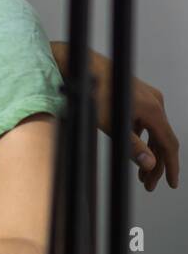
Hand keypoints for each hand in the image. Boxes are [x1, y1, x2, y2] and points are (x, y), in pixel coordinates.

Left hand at [97, 73, 179, 190]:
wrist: (81, 67)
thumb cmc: (93, 92)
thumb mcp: (110, 124)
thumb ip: (131, 145)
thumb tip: (149, 164)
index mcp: (153, 109)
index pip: (169, 144)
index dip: (171, 166)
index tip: (171, 184)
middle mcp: (156, 102)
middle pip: (162, 140)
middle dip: (156, 165)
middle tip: (148, 185)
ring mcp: (148, 97)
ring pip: (154, 131)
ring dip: (149, 152)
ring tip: (141, 175)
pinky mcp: (138, 95)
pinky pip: (146, 121)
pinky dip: (142, 138)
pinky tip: (133, 149)